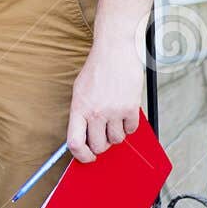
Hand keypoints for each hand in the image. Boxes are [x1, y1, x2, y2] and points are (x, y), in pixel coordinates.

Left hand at [66, 36, 141, 161]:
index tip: (86, 157)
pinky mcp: (131, 108)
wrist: (114, 51)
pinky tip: (124, 113)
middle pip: (98, 146)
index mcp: (78, 108)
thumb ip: (80, 114)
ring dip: (116, 134)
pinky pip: (131, 130)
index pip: (75, 143)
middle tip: (102, 135)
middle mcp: (95, 112)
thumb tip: (82, 137)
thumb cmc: (96, 70)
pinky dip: (129, 126)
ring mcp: (114, 111)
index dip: (81, 155)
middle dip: (101, 145)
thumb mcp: (79, 91)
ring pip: (117, 140)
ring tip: (113, 119)